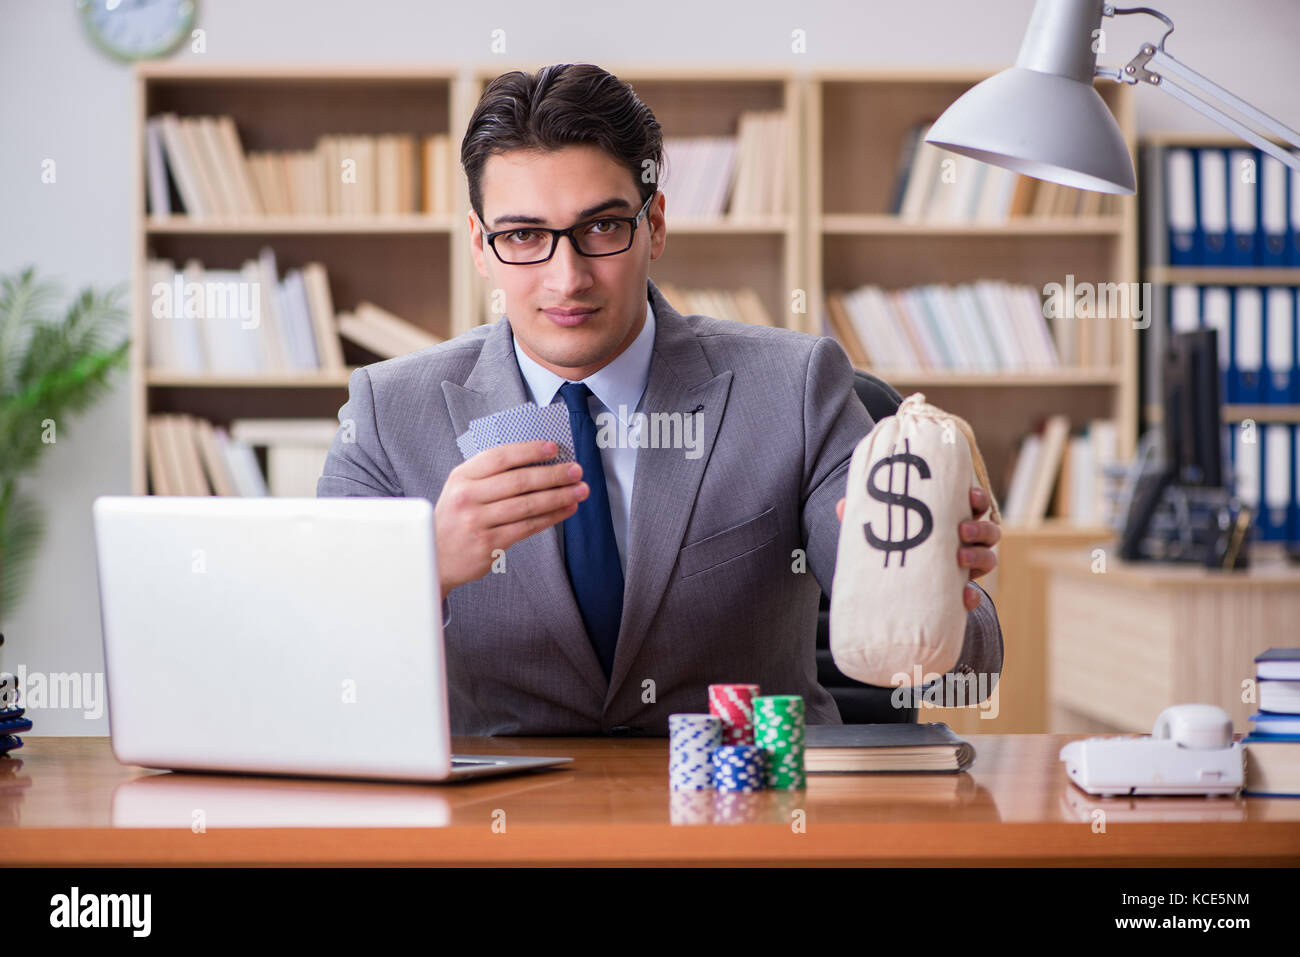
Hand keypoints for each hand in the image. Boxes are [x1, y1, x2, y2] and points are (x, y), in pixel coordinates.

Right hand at [435, 440, 586, 597]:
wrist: (436, 557)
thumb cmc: (455, 519)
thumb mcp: (461, 488)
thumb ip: (489, 473)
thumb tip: (536, 461)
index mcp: (462, 477)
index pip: (500, 456)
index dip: (529, 450)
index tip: (554, 448)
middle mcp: (468, 497)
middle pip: (519, 481)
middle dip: (553, 475)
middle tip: (576, 470)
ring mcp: (477, 522)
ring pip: (527, 505)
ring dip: (559, 496)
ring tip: (579, 490)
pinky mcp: (489, 544)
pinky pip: (527, 527)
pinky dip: (551, 517)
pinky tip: (565, 510)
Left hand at [835, 485, 998, 612]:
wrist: (891, 598)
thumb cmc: (890, 551)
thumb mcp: (879, 533)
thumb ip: (864, 520)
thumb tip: (843, 505)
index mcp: (949, 522)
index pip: (973, 506)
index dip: (978, 500)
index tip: (970, 496)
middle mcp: (963, 544)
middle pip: (988, 532)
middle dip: (980, 528)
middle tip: (962, 528)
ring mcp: (964, 571)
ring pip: (988, 559)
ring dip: (980, 556)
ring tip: (960, 557)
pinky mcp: (958, 597)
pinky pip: (974, 598)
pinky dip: (972, 597)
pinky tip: (964, 598)